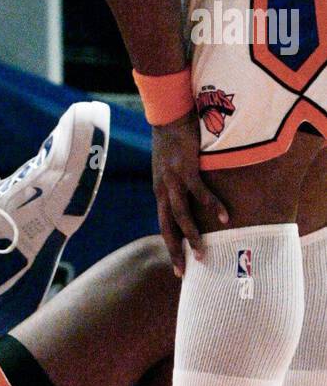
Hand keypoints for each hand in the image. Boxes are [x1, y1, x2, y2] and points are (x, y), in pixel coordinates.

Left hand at [152, 112, 228, 275]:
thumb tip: (189, 195)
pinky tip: (225, 218)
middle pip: (166, 227)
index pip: (163, 224)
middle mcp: (162, 188)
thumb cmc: (173, 139)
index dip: (171, 246)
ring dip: (192, 235)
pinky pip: (200, 192)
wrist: (167, 113)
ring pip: (181, 215)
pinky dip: (212, 206)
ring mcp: (173, 179)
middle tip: (184, 272)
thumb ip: (177, 182)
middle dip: (175, 251)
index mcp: (160, 190)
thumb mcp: (170, 166)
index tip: (178, 267)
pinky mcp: (186, 167)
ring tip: (204, 253)